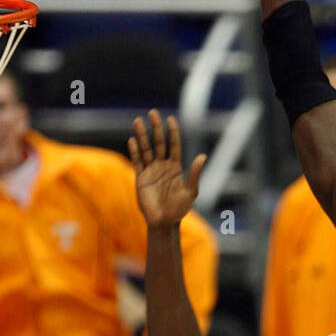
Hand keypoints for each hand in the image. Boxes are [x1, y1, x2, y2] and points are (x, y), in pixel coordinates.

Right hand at [129, 111, 205, 226]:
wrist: (164, 222)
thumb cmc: (179, 209)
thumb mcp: (190, 191)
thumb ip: (194, 173)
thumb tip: (202, 156)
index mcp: (175, 167)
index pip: (173, 145)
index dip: (172, 132)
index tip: (170, 119)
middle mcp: (162, 166)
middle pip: (159, 142)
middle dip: (156, 128)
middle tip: (153, 112)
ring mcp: (151, 171)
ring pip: (146, 149)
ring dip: (142, 135)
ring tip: (138, 121)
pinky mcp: (141, 178)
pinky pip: (137, 161)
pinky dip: (135, 151)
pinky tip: (132, 140)